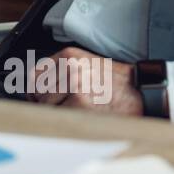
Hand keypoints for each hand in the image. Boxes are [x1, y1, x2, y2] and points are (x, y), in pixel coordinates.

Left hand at [27, 47, 142, 116]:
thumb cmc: (114, 82)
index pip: (35, 75)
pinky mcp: (80, 102)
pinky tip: (82, 115)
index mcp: (68, 55)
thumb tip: (33, 89)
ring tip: (76, 110)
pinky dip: (68, 119)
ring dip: (57, 112)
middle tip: (65, 106)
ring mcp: (74, 83)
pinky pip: (60, 115)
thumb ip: (60, 71)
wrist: (140, 92)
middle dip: (47, 103)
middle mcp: (70, 66)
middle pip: (38, 92)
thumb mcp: (85, 64)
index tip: (41, 98)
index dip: (36, 90)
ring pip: (47, 105)